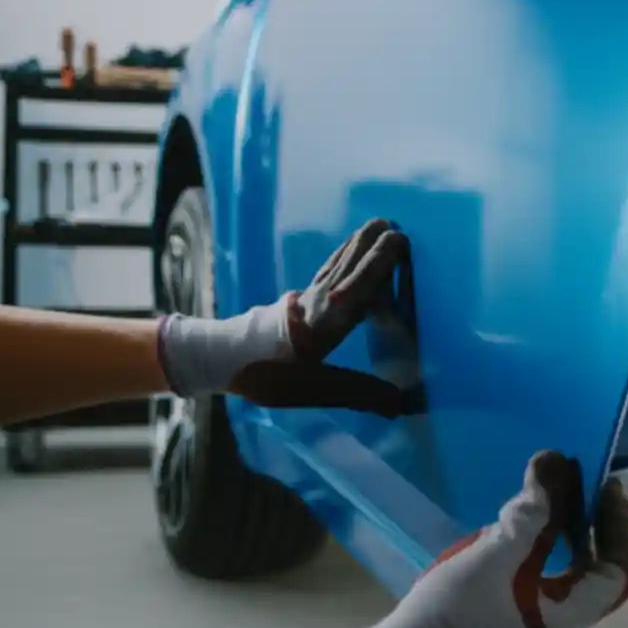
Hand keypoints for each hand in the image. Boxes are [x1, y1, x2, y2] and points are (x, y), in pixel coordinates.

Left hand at [159, 219, 414, 416]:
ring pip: (340, 260)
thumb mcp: (312, 388)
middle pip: (352, 262)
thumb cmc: (270, 374)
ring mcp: (310, 294)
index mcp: (329, 317)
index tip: (401, 240)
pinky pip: (329, 267)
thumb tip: (400, 403)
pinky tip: (348, 247)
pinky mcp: (301, 296)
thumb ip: (357, 392)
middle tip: (396, 225)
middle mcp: (322, 299)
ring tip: (377, 225)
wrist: (226, 359)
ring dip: (360, 242)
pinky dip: (344, 252)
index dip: (382, 260)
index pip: (362, 281)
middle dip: (374, 242)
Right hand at [357, 451, 627, 627]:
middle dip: (597, 522)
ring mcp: (540, 618)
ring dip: (572, 529)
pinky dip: (549, 543)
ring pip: (575, 570)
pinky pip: (550, 574)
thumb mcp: (492, 558)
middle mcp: (563, 619)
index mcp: (570, 612)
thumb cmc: (453, 613)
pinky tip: (528, 522)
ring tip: (559, 492)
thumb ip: (527, 514)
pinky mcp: (518, 613)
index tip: (608, 486)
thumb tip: (553, 460)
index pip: (619, 571)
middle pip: (601, 568)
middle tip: (587, 481)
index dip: (621, 527)